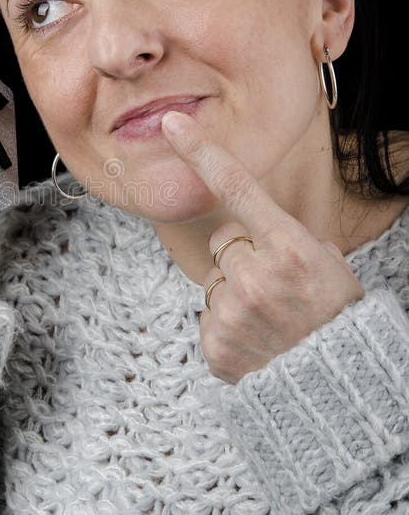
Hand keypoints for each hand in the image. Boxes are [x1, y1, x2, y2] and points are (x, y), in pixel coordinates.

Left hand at [161, 111, 364, 383]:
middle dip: (240, 256)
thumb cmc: (338, 320)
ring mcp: (234, 314)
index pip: (238, 188)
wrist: (340, 390)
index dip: (202, 152)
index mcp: (289, 248)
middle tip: (273, 284)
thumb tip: (254, 233)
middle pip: (221, 242)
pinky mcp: (217, 347)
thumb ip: (288, 240)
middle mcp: (257, 277)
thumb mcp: (330, 266)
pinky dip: (228, 329)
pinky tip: (256, 342)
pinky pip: (208, 318)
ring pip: (213, 281)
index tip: (173, 124)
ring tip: (268, 319)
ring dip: (234, 294)